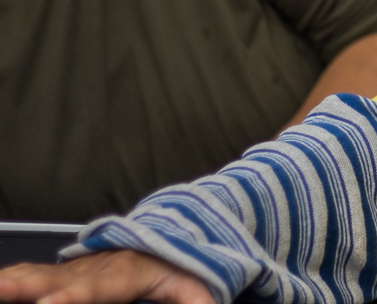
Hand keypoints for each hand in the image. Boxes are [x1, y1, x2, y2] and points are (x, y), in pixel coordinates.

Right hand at [0, 251, 214, 303]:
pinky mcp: (63, 271)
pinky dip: (10, 278)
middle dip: (24, 287)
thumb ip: (200, 300)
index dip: (71, 297)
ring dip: (10, 281)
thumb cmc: (179, 265)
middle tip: (0, 289)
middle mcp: (93, 268)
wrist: (166, 236)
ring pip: (37, 274)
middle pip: (56, 279)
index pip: (95, 289)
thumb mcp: (196, 283)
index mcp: (124, 274)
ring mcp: (75, 268)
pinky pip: (32, 273)